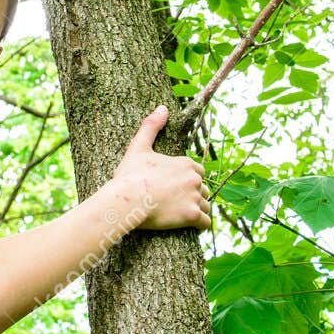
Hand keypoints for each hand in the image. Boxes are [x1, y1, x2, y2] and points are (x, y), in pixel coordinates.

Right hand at [106, 105, 210, 231]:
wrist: (127, 200)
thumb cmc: (130, 175)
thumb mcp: (138, 147)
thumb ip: (151, 126)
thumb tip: (163, 107)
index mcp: (185, 163)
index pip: (197, 172)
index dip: (187, 180)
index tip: (174, 187)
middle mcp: (194, 179)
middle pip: (202, 189)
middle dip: (193, 195)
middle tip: (176, 203)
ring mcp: (195, 197)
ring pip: (206, 205)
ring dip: (197, 210)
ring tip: (181, 215)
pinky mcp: (193, 216)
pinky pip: (207, 223)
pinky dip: (201, 225)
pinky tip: (191, 226)